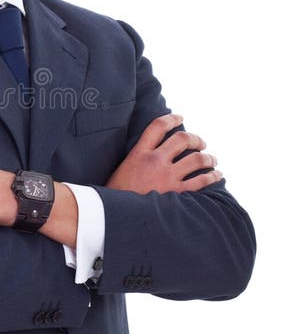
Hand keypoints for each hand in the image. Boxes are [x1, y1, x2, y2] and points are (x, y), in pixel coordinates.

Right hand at [105, 113, 223, 193]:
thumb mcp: (122, 169)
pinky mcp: (176, 193)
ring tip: (212, 159)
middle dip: (196, 139)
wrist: (117, 215)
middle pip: (182, 139)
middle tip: (201, 143)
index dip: (171, 119)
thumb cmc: (117, 194)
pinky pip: (201, 181)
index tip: (180, 118)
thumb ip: (138, 158)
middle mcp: (155, 161)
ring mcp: (167, 177)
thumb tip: (150, 153)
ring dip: (208, 158)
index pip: (157, 126)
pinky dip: (212, 176)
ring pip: (197, 159)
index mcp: (139, 153)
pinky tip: (217, 175)